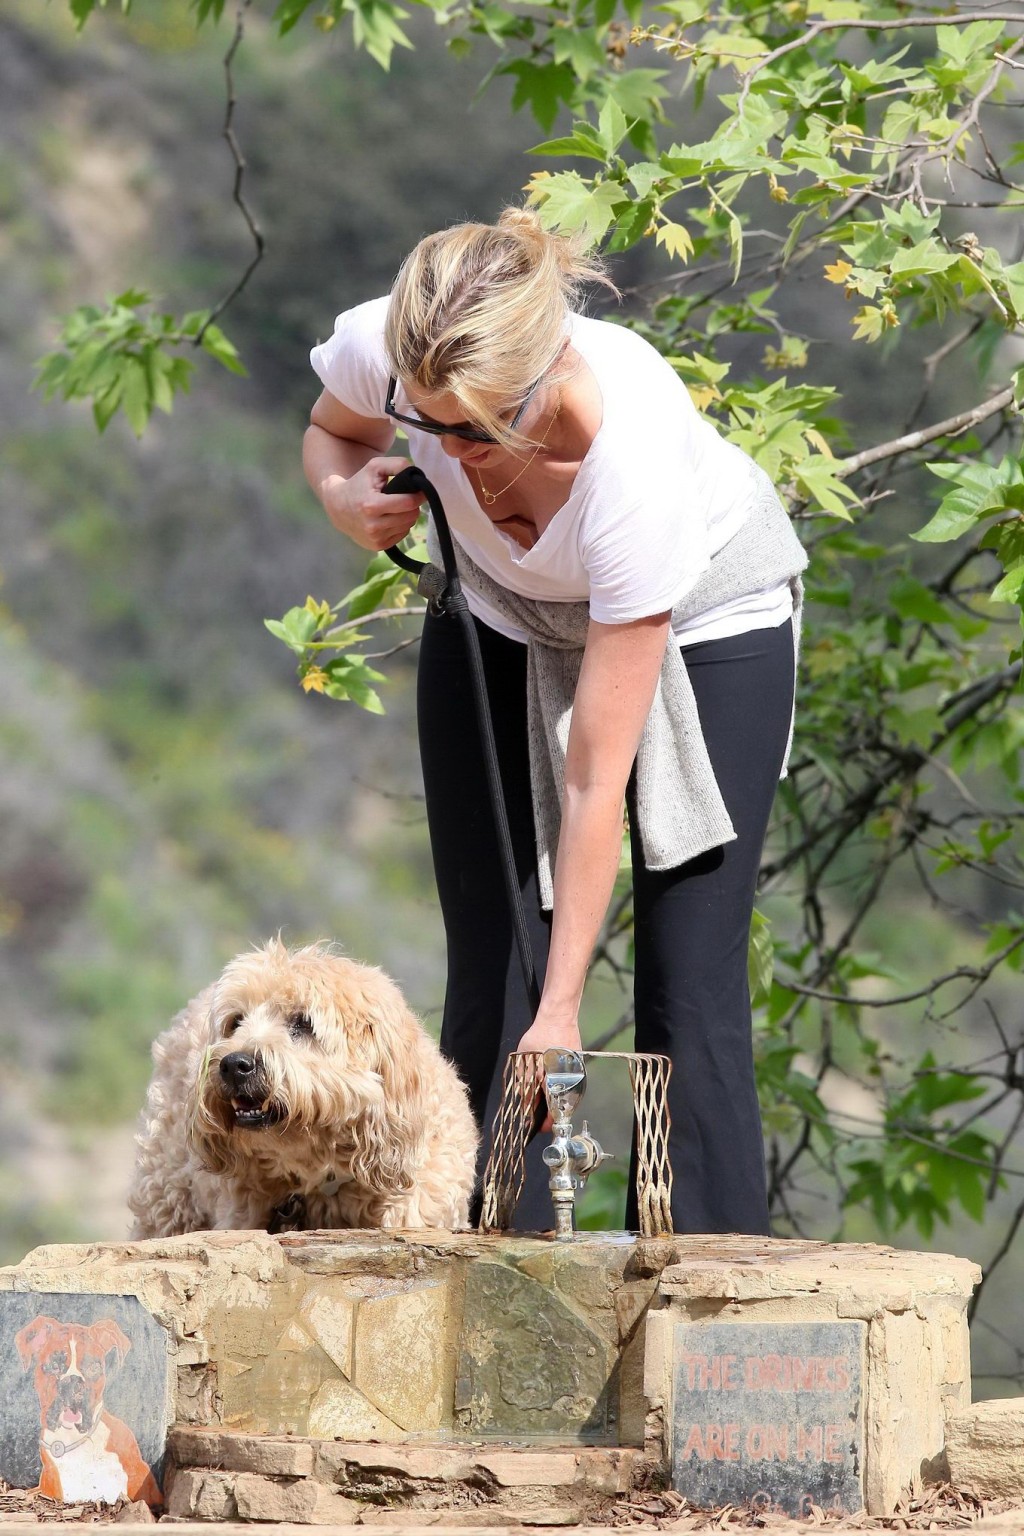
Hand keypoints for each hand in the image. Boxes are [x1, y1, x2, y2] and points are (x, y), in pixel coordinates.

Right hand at [321, 455, 423, 550]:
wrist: (337, 507)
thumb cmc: (359, 484)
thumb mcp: (375, 467)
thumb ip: (397, 465)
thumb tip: (417, 474)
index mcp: (372, 505)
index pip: (408, 503)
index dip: (419, 495)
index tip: (421, 490)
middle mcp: (373, 526)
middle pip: (411, 516)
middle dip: (413, 505)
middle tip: (405, 498)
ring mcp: (376, 539)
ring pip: (408, 526)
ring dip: (407, 515)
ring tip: (395, 507)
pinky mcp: (378, 547)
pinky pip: (402, 535)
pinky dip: (400, 525)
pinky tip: (390, 518)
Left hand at [514, 1013, 582, 1133]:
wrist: (559, 1017)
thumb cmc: (541, 1037)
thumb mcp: (526, 1062)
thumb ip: (526, 1085)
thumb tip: (526, 1104)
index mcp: (559, 1084)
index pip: (554, 1114)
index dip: (544, 1123)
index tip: (537, 1127)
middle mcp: (572, 1082)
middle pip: (560, 1105)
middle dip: (546, 1109)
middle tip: (534, 1109)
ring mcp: (578, 1074)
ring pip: (564, 1093)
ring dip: (552, 1096)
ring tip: (537, 1093)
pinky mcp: (578, 1066)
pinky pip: (568, 1082)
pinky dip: (557, 1085)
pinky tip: (547, 1079)